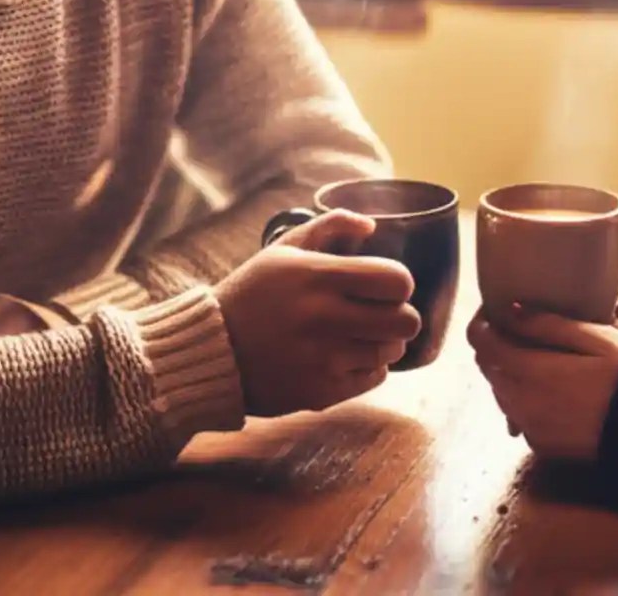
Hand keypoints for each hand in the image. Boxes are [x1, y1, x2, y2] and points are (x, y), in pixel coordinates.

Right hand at [216, 210, 421, 416]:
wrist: (212, 351)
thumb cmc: (252, 294)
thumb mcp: (283, 249)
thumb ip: (329, 226)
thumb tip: (371, 225)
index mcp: (318, 277)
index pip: (397, 281)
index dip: (398, 283)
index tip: (383, 287)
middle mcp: (324, 318)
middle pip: (406, 321)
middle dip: (400, 315)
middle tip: (382, 314)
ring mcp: (324, 359)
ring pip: (392, 351)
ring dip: (384, 342)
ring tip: (361, 336)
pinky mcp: (321, 392)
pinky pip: (374, 379)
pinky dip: (367, 368)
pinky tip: (346, 357)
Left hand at [497, 285, 617, 437]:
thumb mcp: (596, 338)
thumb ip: (548, 325)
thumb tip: (508, 310)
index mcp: (531, 371)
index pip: (482, 343)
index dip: (482, 322)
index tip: (495, 311)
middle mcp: (521, 403)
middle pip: (488, 367)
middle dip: (497, 346)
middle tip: (522, 330)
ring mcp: (530, 428)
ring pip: (500, 392)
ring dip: (508, 373)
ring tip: (540, 359)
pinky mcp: (542, 446)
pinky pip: (518, 416)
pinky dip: (523, 400)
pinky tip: (552, 390)